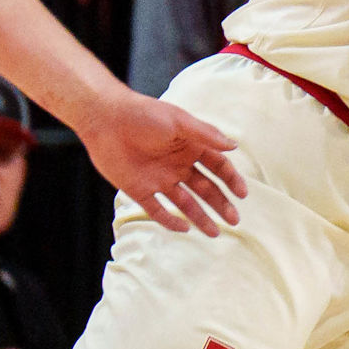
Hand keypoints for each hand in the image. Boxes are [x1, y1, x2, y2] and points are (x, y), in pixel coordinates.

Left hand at [84, 90, 245, 234]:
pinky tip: (184, 229)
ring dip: (200, 217)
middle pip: (205, 189)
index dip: (232, 180)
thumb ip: (206, 135)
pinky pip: (157, 209)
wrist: (106, 119)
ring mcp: (160, 179)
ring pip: (185, 203)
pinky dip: (170, 221)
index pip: (218, 167)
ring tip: (214, 233)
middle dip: (221, 204)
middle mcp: (179, 165)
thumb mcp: (180, 122)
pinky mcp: (139, 189)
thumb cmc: (144, 114)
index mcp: (191, 148)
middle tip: (234, 221)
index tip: (242, 194)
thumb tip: (235, 146)